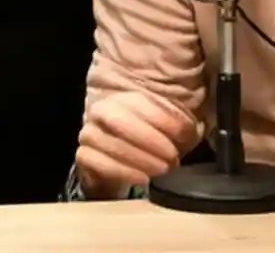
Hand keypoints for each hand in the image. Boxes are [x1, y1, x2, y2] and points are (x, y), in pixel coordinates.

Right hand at [75, 90, 195, 197]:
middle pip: (119, 120)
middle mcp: (103, 111)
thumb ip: (182, 120)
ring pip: (107, 142)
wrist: (128, 159)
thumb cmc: (155, 139)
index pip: (141, 101)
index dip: (165, 118)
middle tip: (172, 157)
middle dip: (149, 140)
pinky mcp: (84, 156)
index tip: (185, 135)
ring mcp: (90, 133)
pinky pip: (95, 162)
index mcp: (126, 97)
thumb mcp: (172, 126)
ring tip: (162, 169)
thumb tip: (191, 130)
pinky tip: (142, 178)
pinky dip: (121, 170)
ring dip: (138, 158)